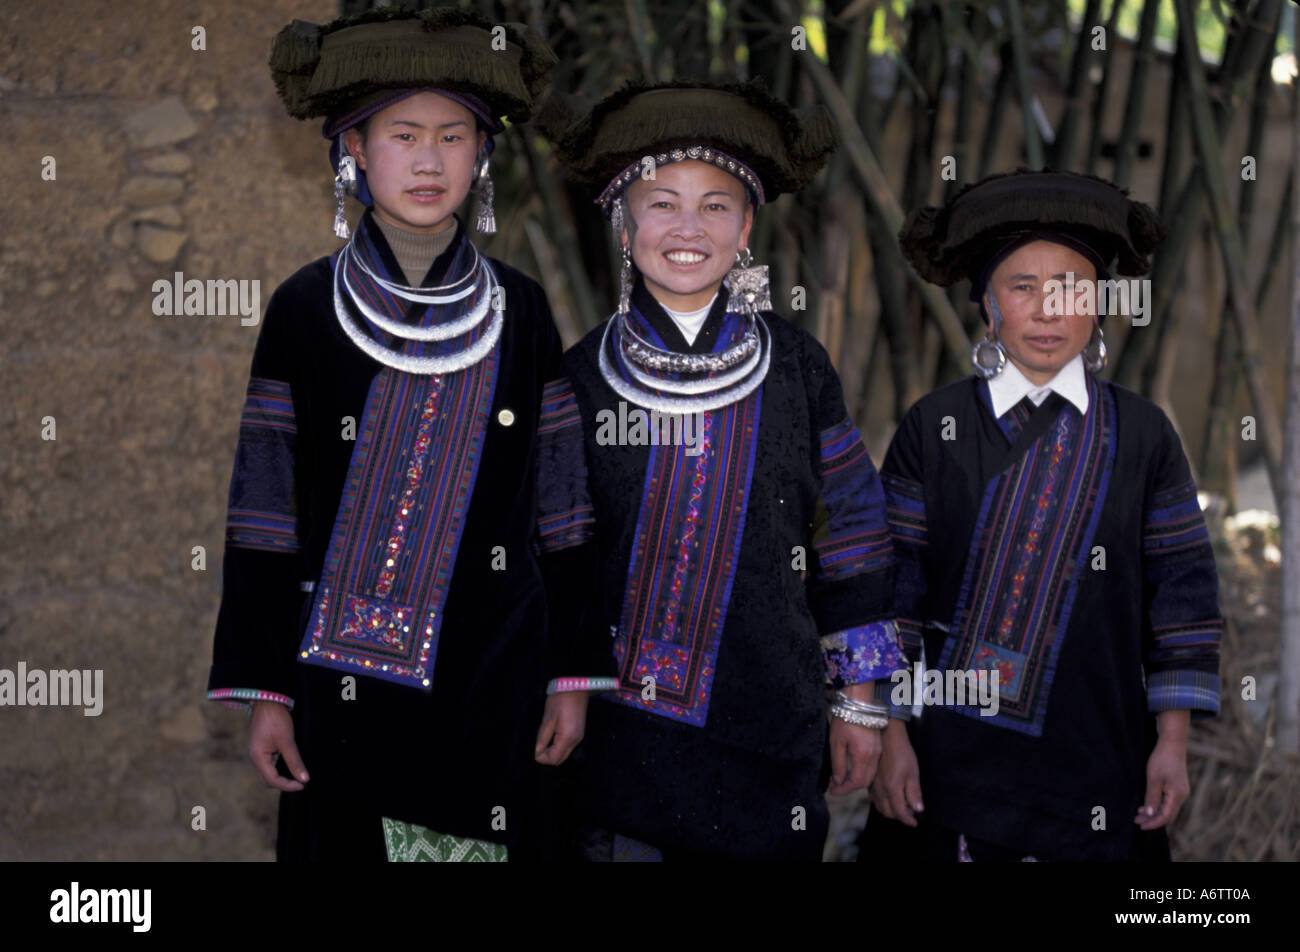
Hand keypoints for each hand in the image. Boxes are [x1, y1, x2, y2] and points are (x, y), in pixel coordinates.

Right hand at [248, 700, 308, 791]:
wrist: (267, 700)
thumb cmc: (276, 719)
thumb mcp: (287, 741)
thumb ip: (295, 761)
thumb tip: (304, 779)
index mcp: (258, 758)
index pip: (272, 780)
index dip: (288, 785)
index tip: (303, 785)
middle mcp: (255, 758)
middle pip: (269, 779)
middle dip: (284, 783)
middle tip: (301, 782)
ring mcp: (257, 753)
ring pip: (269, 772)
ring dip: (282, 775)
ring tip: (298, 776)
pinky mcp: (261, 747)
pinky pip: (270, 763)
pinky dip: (280, 767)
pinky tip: (291, 765)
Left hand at [534, 691, 587, 765]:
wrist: (575, 687)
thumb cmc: (560, 700)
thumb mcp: (548, 718)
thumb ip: (542, 738)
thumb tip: (536, 752)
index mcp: (567, 738)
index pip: (553, 759)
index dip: (541, 758)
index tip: (534, 750)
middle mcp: (576, 741)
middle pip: (560, 760)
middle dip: (547, 757)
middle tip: (538, 747)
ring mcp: (579, 737)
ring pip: (564, 754)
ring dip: (553, 751)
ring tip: (544, 740)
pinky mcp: (579, 733)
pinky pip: (567, 746)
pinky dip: (558, 746)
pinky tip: (552, 736)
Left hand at [827, 717, 882, 795]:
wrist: (859, 702)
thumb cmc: (845, 719)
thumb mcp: (836, 743)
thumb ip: (838, 764)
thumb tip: (838, 781)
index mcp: (864, 755)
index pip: (856, 782)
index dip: (843, 790)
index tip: (832, 791)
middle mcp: (875, 756)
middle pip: (865, 781)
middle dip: (849, 787)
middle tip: (834, 786)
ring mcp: (878, 751)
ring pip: (870, 775)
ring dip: (856, 780)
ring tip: (840, 779)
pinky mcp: (878, 746)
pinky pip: (872, 767)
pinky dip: (862, 772)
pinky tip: (851, 769)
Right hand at [868, 718, 922, 826]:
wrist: (887, 737)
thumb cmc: (902, 753)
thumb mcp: (912, 772)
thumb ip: (914, 793)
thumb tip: (918, 810)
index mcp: (892, 788)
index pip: (900, 812)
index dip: (908, 820)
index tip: (915, 823)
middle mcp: (880, 790)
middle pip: (888, 812)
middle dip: (900, 816)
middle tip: (910, 813)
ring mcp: (873, 786)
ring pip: (879, 807)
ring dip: (890, 811)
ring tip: (901, 805)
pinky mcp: (869, 781)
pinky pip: (873, 799)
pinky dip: (882, 803)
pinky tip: (889, 797)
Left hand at [1136, 711, 1190, 829]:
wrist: (1172, 744)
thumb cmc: (1162, 760)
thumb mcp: (1154, 779)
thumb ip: (1152, 798)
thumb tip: (1151, 815)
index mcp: (1177, 796)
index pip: (1166, 816)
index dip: (1153, 823)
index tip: (1140, 825)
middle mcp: (1182, 796)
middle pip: (1167, 815)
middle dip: (1152, 819)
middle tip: (1136, 820)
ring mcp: (1181, 791)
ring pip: (1168, 808)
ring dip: (1154, 813)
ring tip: (1139, 814)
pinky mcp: (1177, 787)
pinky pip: (1168, 801)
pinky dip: (1158, 805)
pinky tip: (1147, 805)